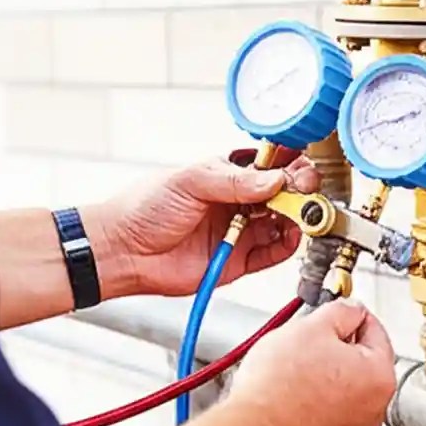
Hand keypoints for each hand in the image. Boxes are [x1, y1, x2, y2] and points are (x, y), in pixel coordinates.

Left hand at [92, 147, 320, 297]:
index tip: (299, 169)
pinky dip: (287, 247)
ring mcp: (241, 230)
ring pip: (285, 223)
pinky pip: (274, 254)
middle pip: (285, 194)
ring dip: (298, 219)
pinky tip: (289, 238)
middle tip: (303, 193)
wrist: (123, 251)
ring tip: (300, 216)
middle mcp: (239, 201)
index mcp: (227, 174)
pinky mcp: (239, 260)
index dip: (289, 165)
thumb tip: (274, 179)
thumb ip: (234, 181)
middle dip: (300, 191)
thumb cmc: (144, 208)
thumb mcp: (189, 181)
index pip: (271, 164)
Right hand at [217, 299, 396, 425]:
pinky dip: (314, 400)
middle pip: (360, 361)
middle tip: (305, 341)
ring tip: (292, 370)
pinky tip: (290, 393)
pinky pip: (328, 410)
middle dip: (335, 347)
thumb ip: (339, 311)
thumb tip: (349, 309)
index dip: (350, 314)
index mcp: (379, 375)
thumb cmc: (278, 390)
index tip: (335, 312)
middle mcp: (374, 408)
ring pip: (343, 387)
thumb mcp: (310, 328)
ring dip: (323, 374)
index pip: (374, 329)